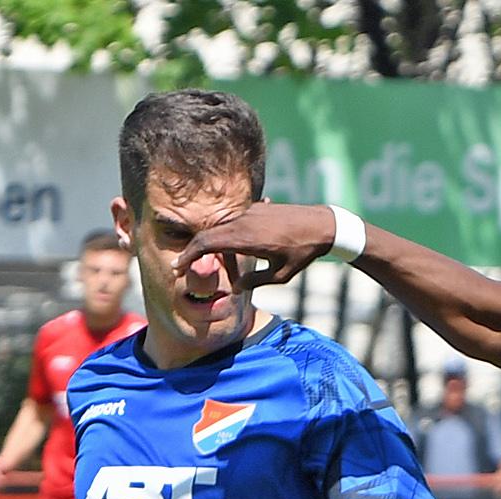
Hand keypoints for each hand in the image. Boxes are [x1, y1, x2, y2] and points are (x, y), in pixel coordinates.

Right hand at [176, 203, 334, 291]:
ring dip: (222, 250)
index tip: (178, 268)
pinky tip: (252, 251)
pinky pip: (237, 224)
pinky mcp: (257, 208)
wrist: (322, 225)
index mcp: (244, 238)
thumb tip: (236, 288)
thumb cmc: (303, 253)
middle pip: (209, 237)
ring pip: (223, 231)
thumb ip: (255, 282)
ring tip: (234, 271)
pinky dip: (234, 239)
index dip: (188, 256)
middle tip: (189, 269)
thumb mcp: (280, 275)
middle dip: (197, 254)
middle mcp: (242, 221)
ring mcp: (249, 212)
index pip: (205, 244)